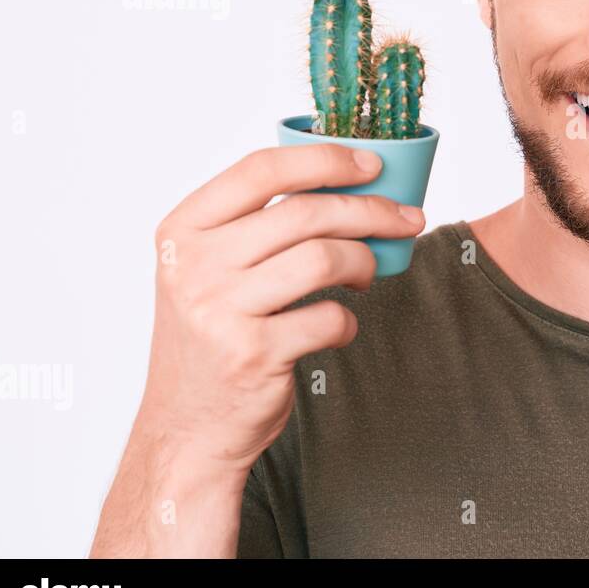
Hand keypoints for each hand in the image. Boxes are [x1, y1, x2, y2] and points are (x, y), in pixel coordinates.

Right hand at [138, 144, 425, 476]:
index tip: (371, 163)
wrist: (186, 428)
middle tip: (407, 218)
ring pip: (323, 258)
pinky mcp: (254, 354)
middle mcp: (195, 266)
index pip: (260, 170)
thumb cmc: (211, 339)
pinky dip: (348, 321)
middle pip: (305, 213)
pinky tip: (339, 327)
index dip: (325, 159)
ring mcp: (221, 310)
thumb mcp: (207, 272)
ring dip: (364, 261)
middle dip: (371, 211)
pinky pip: (329, 317)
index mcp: (182, 231)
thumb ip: (254, 227)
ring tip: (368, 273)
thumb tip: (345, 185)